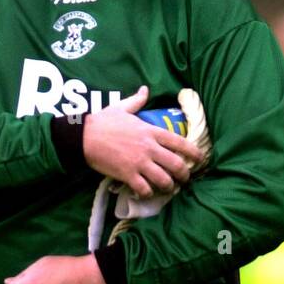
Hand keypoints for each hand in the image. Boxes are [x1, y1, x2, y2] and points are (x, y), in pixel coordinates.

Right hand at [83, 85, 204, 198]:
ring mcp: (139, 163)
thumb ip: (137, 101)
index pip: (181, 142)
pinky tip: (147, 192)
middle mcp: (149, 148)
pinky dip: (148, 193)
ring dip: (168, 187)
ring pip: (164, 180)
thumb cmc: (103, 121)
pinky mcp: (127, 175)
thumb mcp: (122, 107)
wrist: (83, 136)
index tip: (200, 159)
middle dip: (184, 175)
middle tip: (184, 179)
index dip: (194, 153)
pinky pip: (145, 189)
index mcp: (151, 131)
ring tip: (167, 188)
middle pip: (177, 165)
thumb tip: (145, 90)